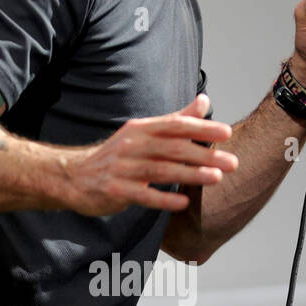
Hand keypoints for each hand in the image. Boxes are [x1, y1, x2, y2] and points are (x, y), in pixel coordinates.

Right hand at [67, 93, 237, 215]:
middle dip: (204, 155)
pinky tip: (184, 203)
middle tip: (232, 163)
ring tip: (216, 178)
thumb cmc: (117, 155)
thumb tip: (205, 102)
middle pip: (173, 148)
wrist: (74, 176)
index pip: (175, 125)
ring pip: (161, 170)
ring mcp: (123, 168)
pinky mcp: (116, 190)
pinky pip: (143, 195)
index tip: (226, 133)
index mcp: (142, 129)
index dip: (201, 128)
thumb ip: (176, 119)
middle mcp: (132, 145)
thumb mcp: (143, 132)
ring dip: (191, 174)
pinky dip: (164, 200)